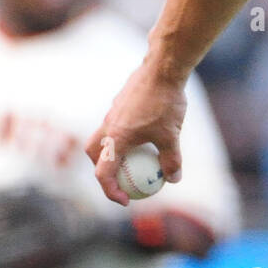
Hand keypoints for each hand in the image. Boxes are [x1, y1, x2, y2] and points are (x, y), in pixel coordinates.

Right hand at [86, 60, 187, 205]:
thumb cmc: (166, 102)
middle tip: (122, 178)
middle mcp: (108, 125)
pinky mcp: (121, 101)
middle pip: (94, 153)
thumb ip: (171, 160)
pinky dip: (125, 133)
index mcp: (116, 138)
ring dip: (115, 149)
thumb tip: (173, 180)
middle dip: (103, 169)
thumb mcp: (172, 135)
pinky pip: (117, 123)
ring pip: (105, 136)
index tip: (126, 200)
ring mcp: (113, 111)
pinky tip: (148, 132)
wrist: (162, 68)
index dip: (110, 191)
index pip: (103, 173)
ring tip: (137, 157)